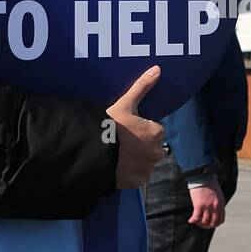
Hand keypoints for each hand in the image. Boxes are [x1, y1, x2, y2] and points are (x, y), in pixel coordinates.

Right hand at [107, 66, 165, 189]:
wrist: (93, 152)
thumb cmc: (109, 125)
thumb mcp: (125, 103)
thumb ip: (142, 86)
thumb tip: (158, 69)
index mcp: (156, 132)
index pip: (154, 130)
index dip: (140, 129)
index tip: (127, 129)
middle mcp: (157, 151)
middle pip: (152, 148)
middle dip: (141, 146)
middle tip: (122, 142)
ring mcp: (147, 168)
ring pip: (145, 163)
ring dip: (136, 160)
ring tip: (118, 154)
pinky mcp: (137, 182)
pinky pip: (137, 177)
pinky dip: (130, 174)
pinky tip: (117, 166)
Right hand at [188, 177, 225, 228]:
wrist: (203, 177)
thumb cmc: (209, 184)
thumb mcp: (218, 195)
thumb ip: (217, 204)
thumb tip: (213, 213)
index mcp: (221, 204)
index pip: (221, 220)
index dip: (215, 224)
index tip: (209, 223)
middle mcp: (215, 206)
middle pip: (213, 222)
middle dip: (207, 226)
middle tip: (201, 224)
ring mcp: (207, 206)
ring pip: (205, 221)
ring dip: (200, 224)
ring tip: (196, 222)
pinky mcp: (199, 204)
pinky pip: (196, 217)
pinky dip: (193, 220)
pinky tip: (191, 220)